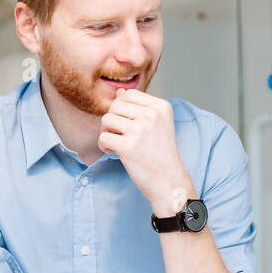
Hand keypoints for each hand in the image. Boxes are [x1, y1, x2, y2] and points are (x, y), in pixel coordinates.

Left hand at [98, 88, 194, 216]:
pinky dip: (104, 146)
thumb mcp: (157, 124)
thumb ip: (139, 107)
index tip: (126, 123)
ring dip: (106, 132)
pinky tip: (113, 152)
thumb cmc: (160, 153)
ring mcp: (140, 130)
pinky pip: (103, 137)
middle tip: (118, 134)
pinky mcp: (128, 146)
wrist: (168, 180)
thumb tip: (119, 92)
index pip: (128, 94)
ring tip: (116, 143)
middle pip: (115, 105)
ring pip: (106, 119)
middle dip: (112, 120)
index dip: (121, 109)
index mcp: (161, 107)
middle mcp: (151, 115)